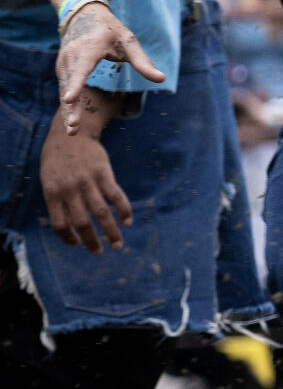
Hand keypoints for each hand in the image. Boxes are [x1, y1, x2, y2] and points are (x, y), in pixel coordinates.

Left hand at [42, 94, 128, 252]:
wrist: (70, 135)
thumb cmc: (57, 161)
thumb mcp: (49, 181)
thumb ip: (58, 201)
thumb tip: (70, 226)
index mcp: (53, 193)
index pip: (60, 224)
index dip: (68, 238)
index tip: (77, 245)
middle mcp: (70, 190)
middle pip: (82, 222)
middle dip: (91, 241)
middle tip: (98, 253)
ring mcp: (88, 182)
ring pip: (101, 213)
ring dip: (111, 232)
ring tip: (117, 245)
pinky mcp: (104, 174)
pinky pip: (116, 196)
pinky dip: (124, 210)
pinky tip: (128, 221)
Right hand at [54, 3, 161, 130]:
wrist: (82, 15)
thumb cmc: (109, 29)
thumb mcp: (129, 41)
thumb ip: (143, 61)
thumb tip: (162, 79)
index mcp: (88, 49)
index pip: (80, 70)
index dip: (75, 85)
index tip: (69, 99)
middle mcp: (71, 58)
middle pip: (69, 85)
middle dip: (71, 106)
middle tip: (74, 127)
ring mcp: (64, 64)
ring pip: (65, 90)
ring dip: (68, 110)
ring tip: (73, 131)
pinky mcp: (63, 70)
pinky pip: (65, 89)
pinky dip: (67, 105)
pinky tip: (71, 122)